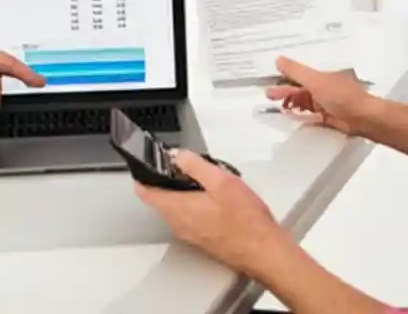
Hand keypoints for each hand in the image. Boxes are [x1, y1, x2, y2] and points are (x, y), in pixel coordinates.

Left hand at [134, 150, 292, 276]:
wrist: (264, 252)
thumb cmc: (246, 219)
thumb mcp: (222, 181)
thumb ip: (195, 165)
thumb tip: (177, 156)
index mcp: (177, 208)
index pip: (144, 191)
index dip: (144, 174)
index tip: (152, 162)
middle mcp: (178, 224)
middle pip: (160, 199)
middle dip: (167, 180)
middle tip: (186, 166)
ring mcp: (189, 234)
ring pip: (175, 208)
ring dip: (182, 192)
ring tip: (205, 180)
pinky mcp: (202, 239)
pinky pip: (188, 217)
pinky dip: (193, 205)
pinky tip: (215, 198)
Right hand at [266, 58, 377, 135]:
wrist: (364, 118)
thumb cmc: (341, 96)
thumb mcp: (315, 81)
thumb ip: (296, 71)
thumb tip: (279, 59)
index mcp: (322, 76)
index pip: (300, 74)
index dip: (285, 76)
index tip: (271, 80)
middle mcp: (324, 88)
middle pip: (301, 89)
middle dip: (285, 92)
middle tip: (269, 96)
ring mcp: (327, 103)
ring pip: (305, 102)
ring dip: (292, 104)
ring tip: (279, 108)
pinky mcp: (329, 118)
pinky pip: (312, 116)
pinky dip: (302, 116)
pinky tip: (292, 118)